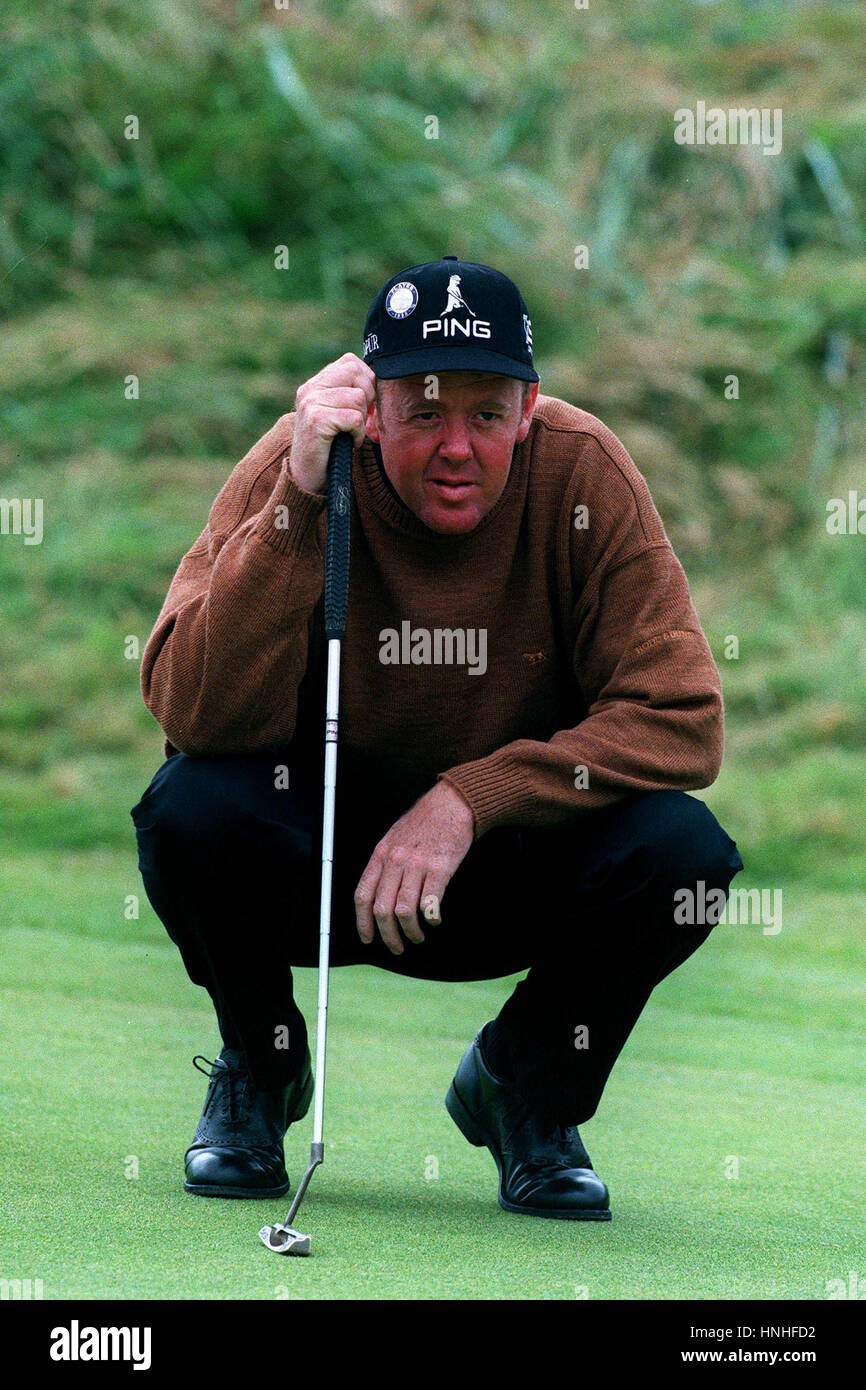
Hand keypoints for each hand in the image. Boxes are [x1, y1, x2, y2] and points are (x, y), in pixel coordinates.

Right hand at [289, 352, 376, 494]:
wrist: (306, 477)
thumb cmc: (329, 447)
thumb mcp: (337, 413)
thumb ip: (350, 394)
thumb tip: (380, 380)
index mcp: (315, 384)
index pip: (350, 362)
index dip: (365, 381)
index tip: (363, 405)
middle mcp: (310, 389)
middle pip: (356, 374)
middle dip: (366, 398)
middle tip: (357, 420)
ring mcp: (311, 403)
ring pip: (358, 398)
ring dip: (361, 421)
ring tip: (349, 434)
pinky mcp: (316, 420)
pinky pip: (354, 418)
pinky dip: (357, 434)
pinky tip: (348, 443)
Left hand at [354, 782, 475, 954]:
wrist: (452, 804)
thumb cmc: (424, 822)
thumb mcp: (393, 838)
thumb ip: (384, 865)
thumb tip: (377, 897)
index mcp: (381, 855)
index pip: (363, 895)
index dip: (363, 922)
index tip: (367, 938)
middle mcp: (395, 861)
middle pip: (382, 909)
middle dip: (388, 935)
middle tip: (396, 946)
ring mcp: (417, 865)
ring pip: (405, 911)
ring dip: (410, 931)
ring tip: (417, 936)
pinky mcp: (440, 868)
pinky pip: (430, 903)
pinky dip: (431, 918)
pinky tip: (434, 920)